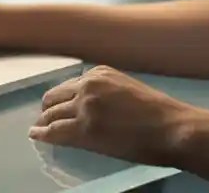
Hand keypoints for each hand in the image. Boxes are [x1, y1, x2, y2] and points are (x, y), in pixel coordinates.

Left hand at [29, 66, 195, 166]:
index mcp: (100, 72)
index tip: (56, 107)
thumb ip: (105, 92)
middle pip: (55, 97)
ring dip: (44, 123)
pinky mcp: (83, 129)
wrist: (171, 127)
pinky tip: (36, 135)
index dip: (61, 99)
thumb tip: (90, 108)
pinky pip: (54, 131)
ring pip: (51, 115)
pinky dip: (42, 134)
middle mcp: (88, 84)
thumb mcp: (127, 89)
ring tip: (38, 129)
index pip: (69, 85)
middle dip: (48, 109)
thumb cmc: (158, 113)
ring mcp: (84, 106)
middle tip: (45, 120)